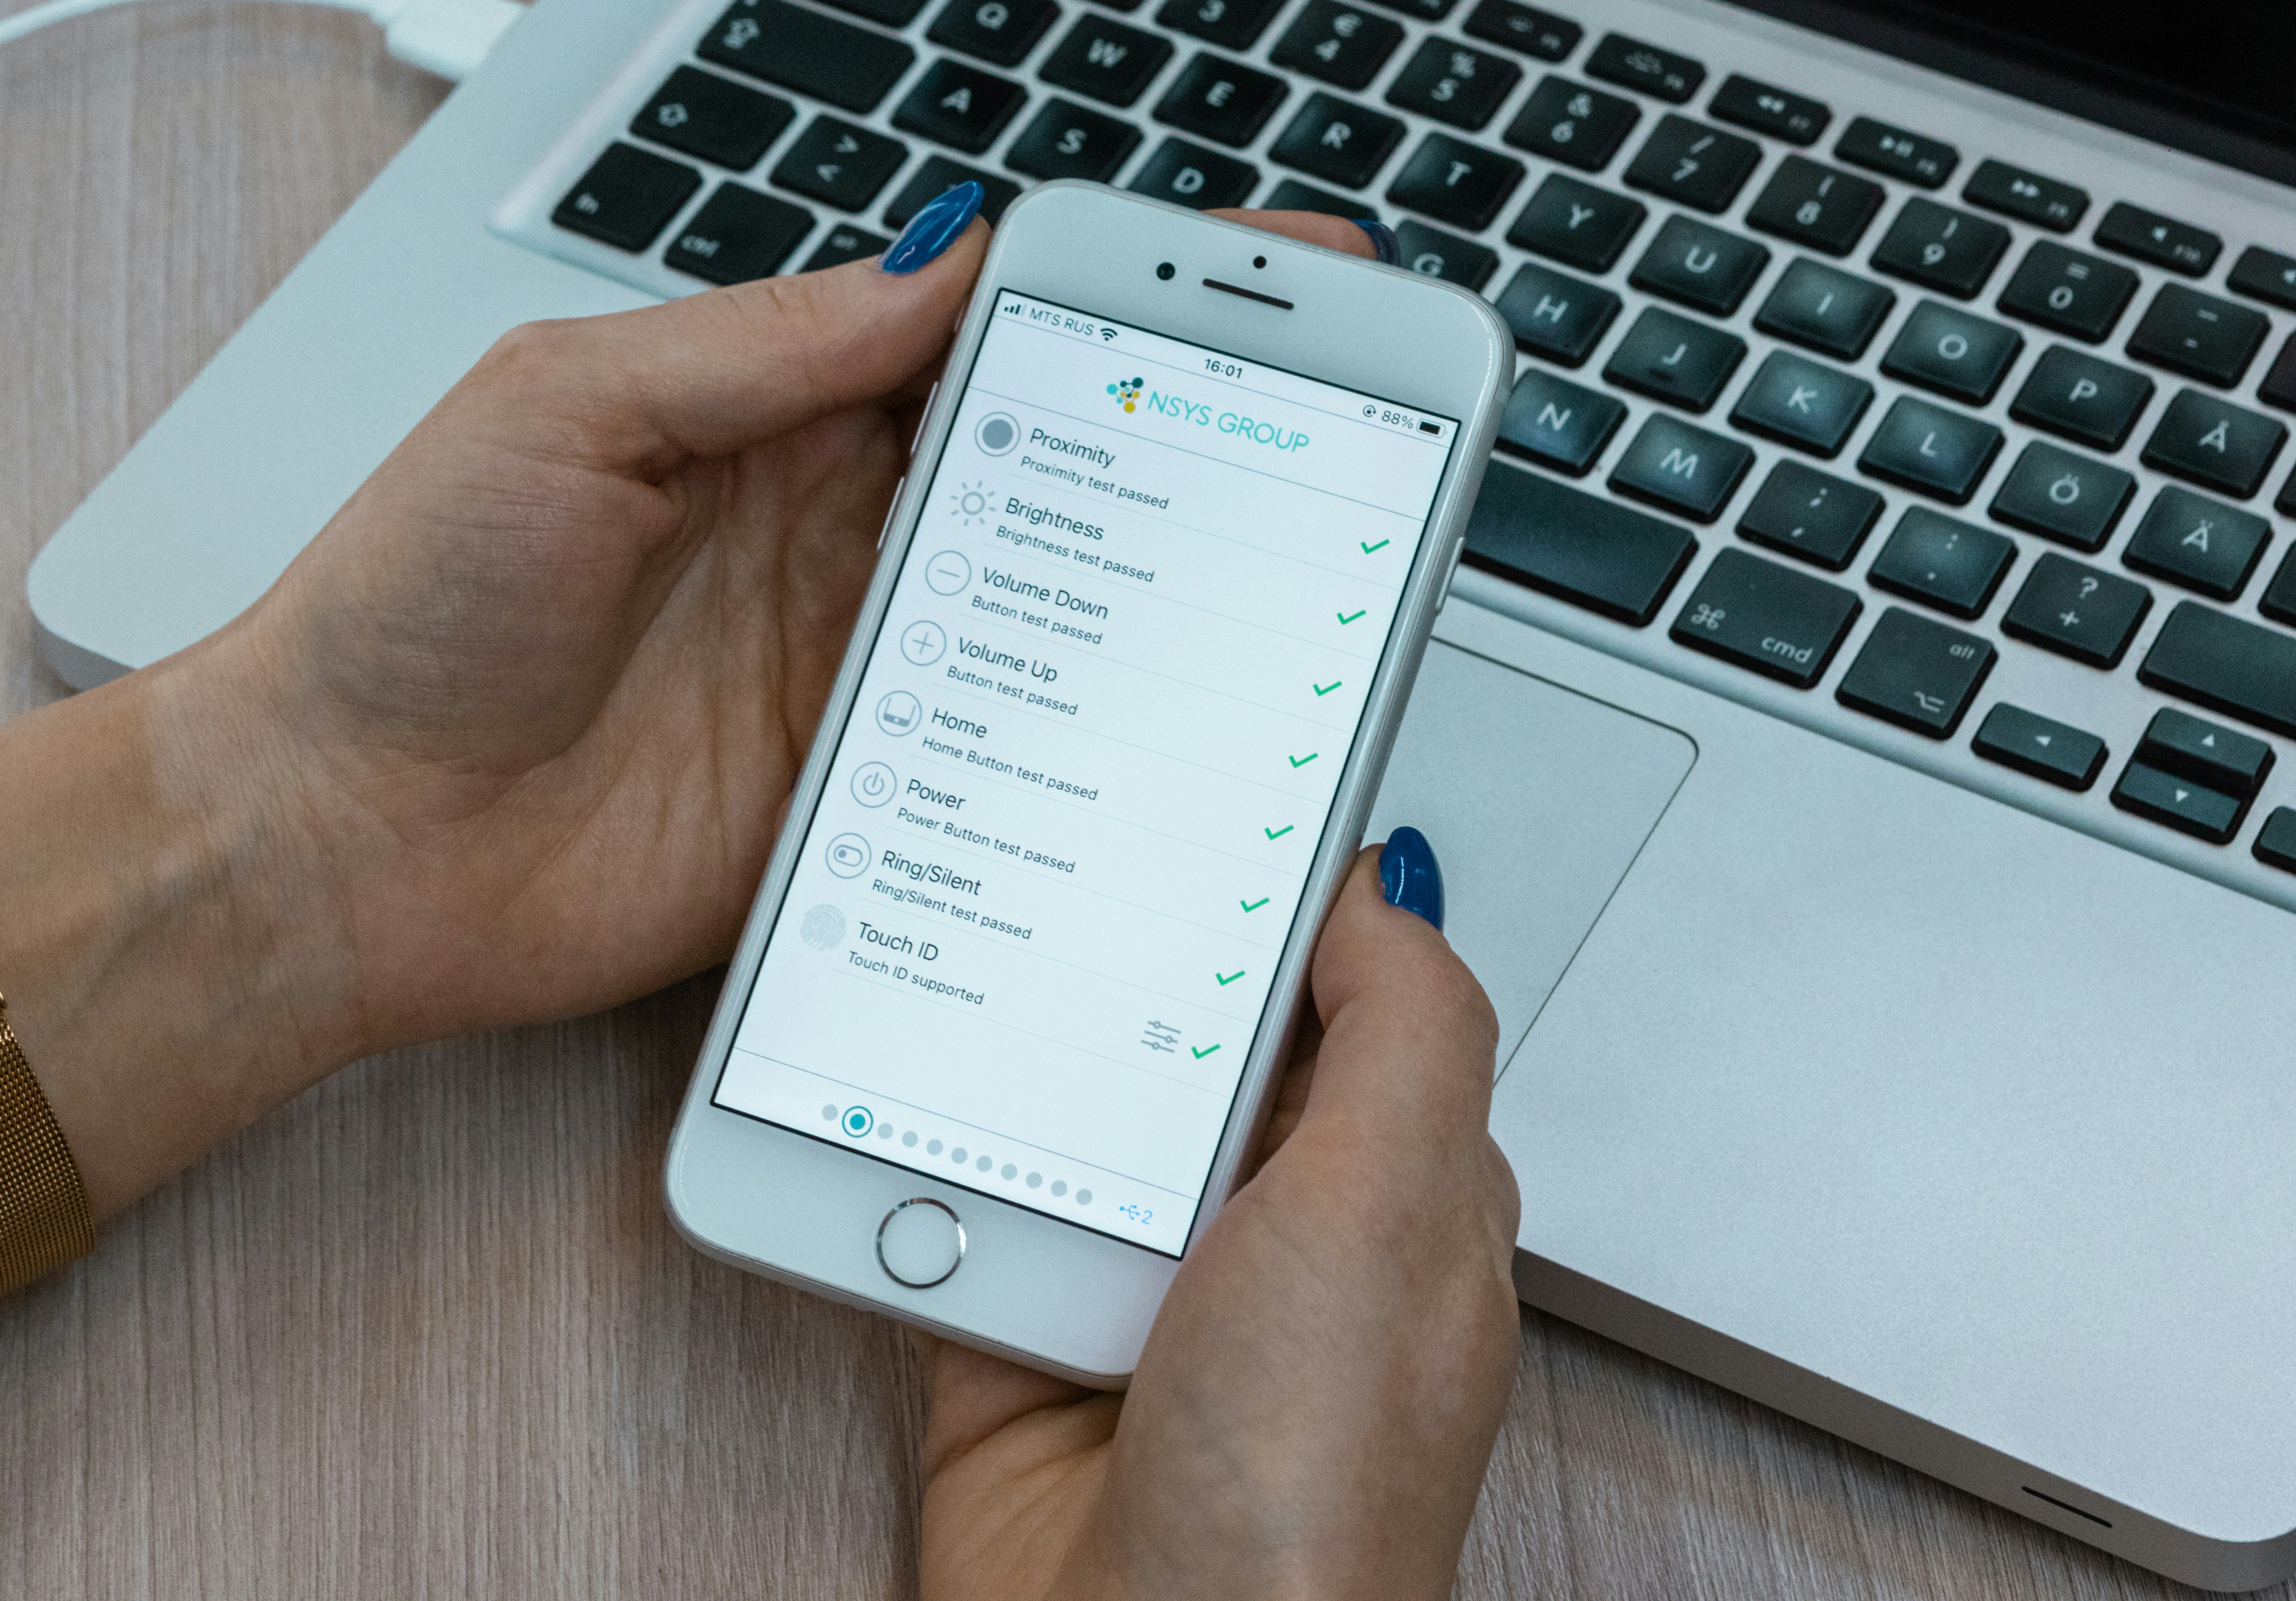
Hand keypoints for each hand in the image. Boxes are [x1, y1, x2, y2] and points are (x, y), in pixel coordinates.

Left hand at [150, 201, 1378, 1067]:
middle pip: (1059, 456)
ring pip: (1061, 606)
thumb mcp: (565, 410)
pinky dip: (1095, 739)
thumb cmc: (404, 604)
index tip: (1256, 266)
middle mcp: (834, 528)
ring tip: (1304, 544)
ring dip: (1171, 578)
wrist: (329, 834)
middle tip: (1345, 393)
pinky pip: (1005, 757)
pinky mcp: (857, 801)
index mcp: (772, 407)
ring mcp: (856, 669)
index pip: (986, 321)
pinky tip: (1180, 716)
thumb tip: (939, 262)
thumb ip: (762, 345)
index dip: (1123, 288)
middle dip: (1201, 420)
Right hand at [919, 853, 1521, 1600]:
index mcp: (1395, 1196)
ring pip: (1058, 1114)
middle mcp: (1273, 1241)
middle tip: (1054, 873)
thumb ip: (1406, 1028)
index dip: (1283, 903)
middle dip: (1116, 970)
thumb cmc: (1311, 1496)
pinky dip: (915, 1175)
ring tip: (952, 985)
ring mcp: (1143, 1294)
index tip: (1202, 799)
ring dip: (1002, 1069)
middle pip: (1184, 1043)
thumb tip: (1385, 885)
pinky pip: (955, 1211)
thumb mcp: (1397, 1208)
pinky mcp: (1021, 1343)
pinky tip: (889, 1121)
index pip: (1347, 998)